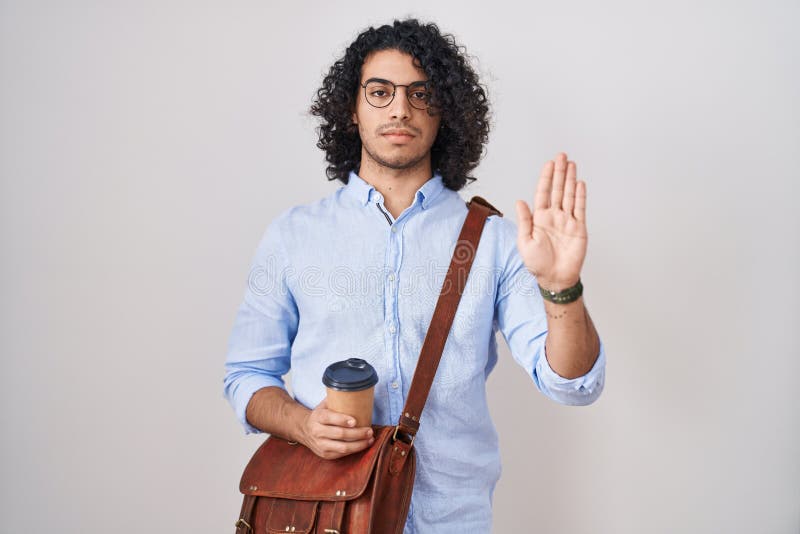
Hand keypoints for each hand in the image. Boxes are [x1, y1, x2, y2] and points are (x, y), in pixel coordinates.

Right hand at [300, 398, 374, 459]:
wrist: (304, 430)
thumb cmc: (320, 415)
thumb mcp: (324, 405)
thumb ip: (336, 398)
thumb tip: (355, 387)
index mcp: (317, 417)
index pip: (329, 418)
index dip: (342, 420)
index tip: (355, 421)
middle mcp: (317, 432)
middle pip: (339, 434)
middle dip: (357, 433)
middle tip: (369, 430)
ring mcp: (320, 445)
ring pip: (342, 447)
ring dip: (359, 444)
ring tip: (370, 439)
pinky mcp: (325, 454)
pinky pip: (342, 454)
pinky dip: (354, 450)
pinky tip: (363, 444)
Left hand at [515, 152, 587, 289]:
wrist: (555, 278)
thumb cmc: (537, 263)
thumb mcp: (525, 241)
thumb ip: (524, 220)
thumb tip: (519, 201)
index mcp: (539, 218)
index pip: (543, 193)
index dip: (546, 178)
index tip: (549, 164)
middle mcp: (554, 216)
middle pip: (557, 189)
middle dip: (559, 173)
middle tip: (562, 156)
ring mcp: (567, 221)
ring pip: (569, 195)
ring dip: (570, 179)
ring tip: (572, 164)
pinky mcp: (579, 228)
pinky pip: (580, 209)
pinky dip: (580, 196)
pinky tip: (580, 183)